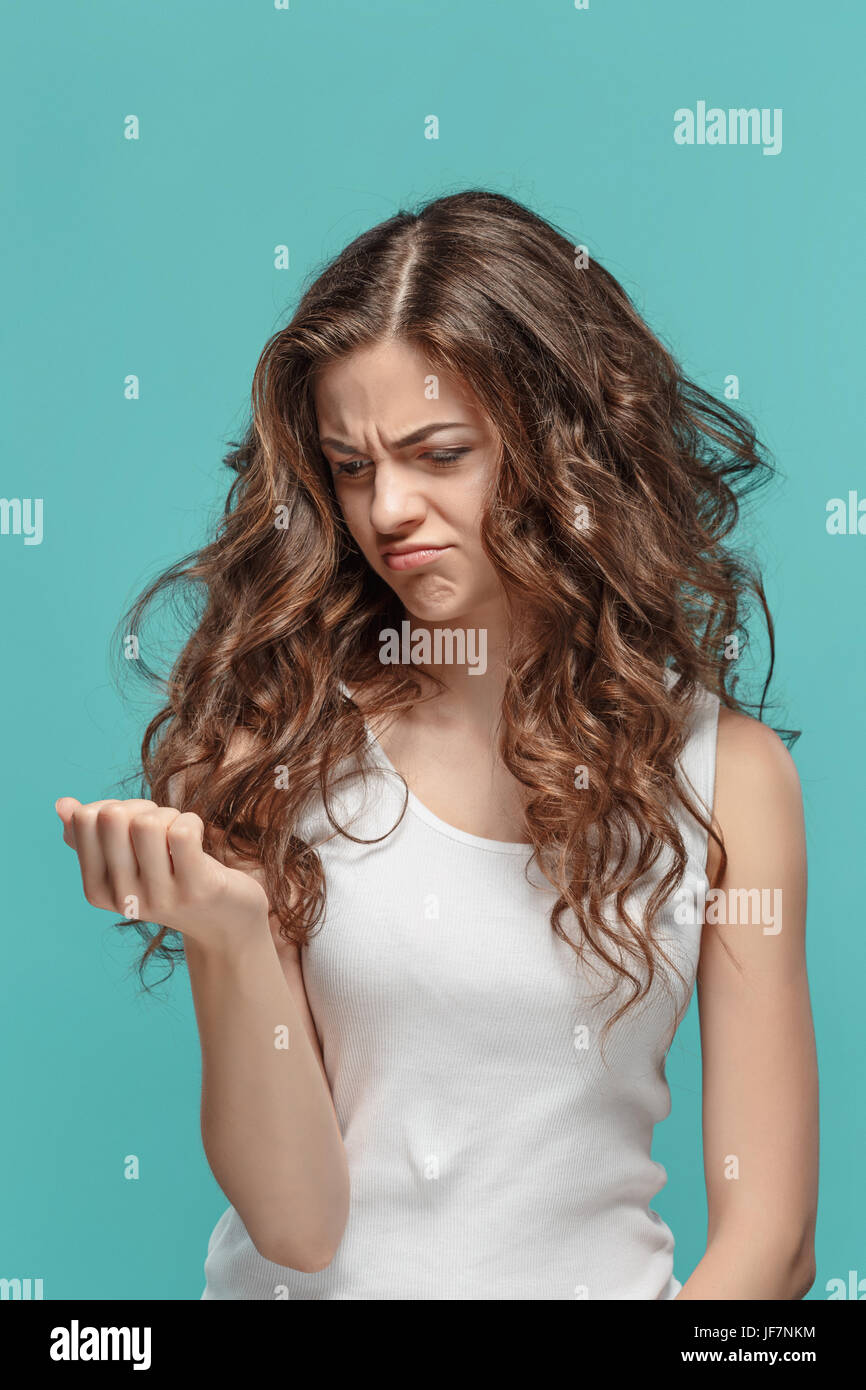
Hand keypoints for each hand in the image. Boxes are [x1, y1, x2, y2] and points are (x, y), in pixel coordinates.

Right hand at [55, 797, 270, 949]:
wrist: (227, 921)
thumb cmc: (175, 879)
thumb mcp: (130, 862)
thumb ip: (94, 836)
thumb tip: (63, 806)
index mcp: (98, 890)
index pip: (86, 819)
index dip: (115, 807)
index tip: (136, 826)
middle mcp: (123, 899)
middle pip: (114, 817)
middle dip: (143, 808)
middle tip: (163, 828)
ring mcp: (160, 898)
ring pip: (149, 823)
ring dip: (170, 815)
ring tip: (180, 835)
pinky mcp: (196, 890)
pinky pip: (182, 832)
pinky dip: (192, 822)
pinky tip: (199, 839)